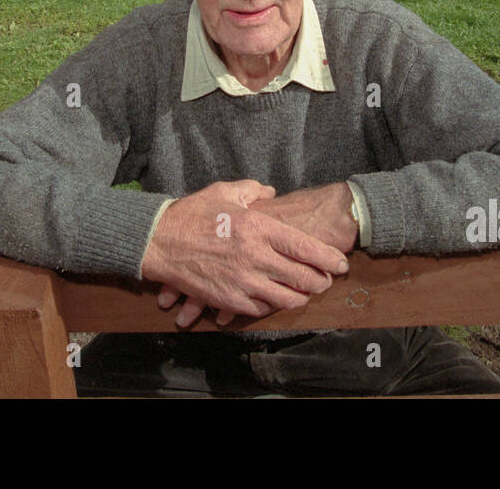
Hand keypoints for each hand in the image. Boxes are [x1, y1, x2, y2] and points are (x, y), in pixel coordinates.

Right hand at [141, 179, 348, 328]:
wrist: (159, 242)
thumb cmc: (192, 215)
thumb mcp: (224, 192)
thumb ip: (252, 190)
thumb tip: (269, 192)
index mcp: (259, 228)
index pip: (306, 248)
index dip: (329, 259)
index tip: (340, 263)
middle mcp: (256, 257)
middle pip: (304, 278)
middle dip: (321, 281)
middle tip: (326, 280)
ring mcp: (243, 282)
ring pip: (287, 299)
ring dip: (301, 298)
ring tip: (305, 293)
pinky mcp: (230, 300)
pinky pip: (262, 310)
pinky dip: (273, 306)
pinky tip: (274, 298)